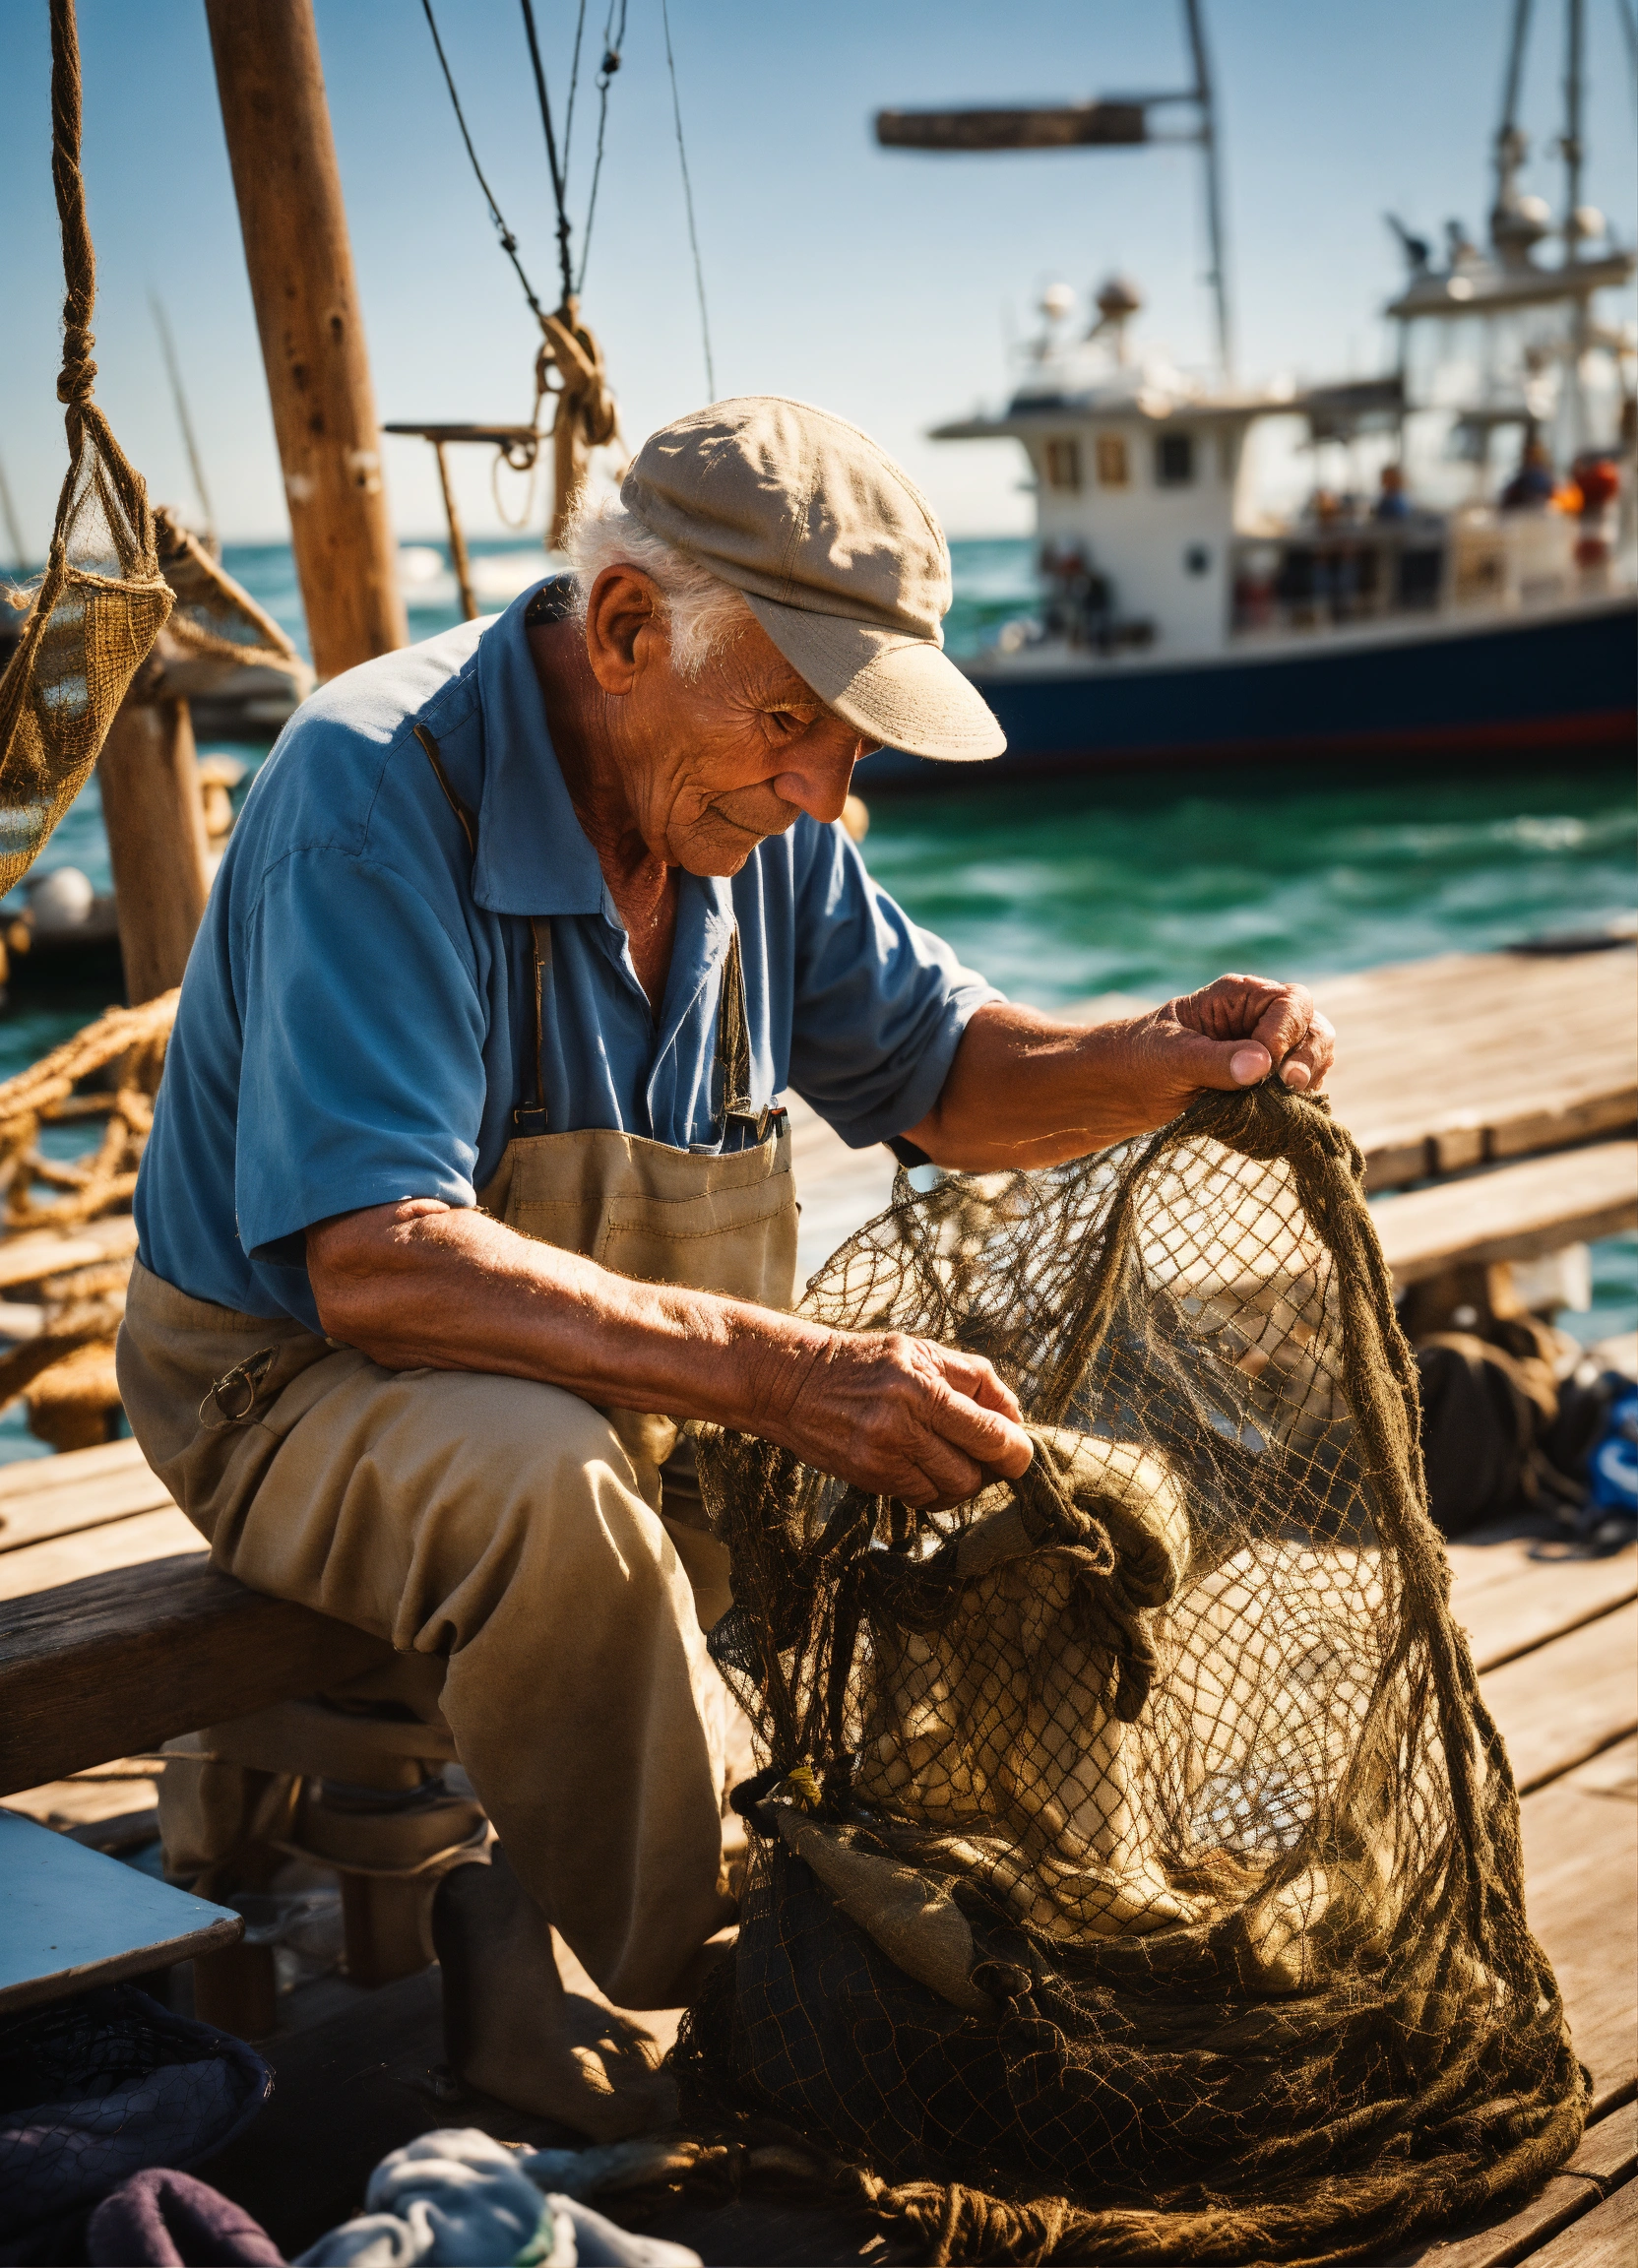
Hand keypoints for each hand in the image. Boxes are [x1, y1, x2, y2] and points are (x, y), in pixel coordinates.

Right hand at [752, 1327, 1033, 1510]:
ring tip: (952, 1459)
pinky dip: (932, 1489)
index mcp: (923, 1384)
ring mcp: (883, 1454)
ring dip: (961, 1482)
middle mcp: (903, 1422)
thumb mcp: (921, 1350)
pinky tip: (923, 1468)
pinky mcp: (868, 1477)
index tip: (1020, 1451)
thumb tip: (1014, 1414)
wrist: (795, 1382)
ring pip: (950, 1490)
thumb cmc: (867, 1362)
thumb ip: (974, 1377)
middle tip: (986, 1457)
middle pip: (974, 1471)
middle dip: (990, 1469)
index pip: (989, 1432)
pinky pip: (921, 1499)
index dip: (1015, 1450)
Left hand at [1122, 972, 1335, 1124]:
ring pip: (1313, 1058)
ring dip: (1309, 1081)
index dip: (1286, 1034)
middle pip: (1313, 1028)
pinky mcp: (1263, 1084)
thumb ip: (1214, 1060)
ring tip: (1286, 1102)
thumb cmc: (1138, 1060)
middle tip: (1291, 1087)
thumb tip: (1262, 1064)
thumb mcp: (1170, 1058)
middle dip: (1309, 1057)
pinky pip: (1298, 1090)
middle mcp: (1258, 1019)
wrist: (1120, 1091)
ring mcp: (1264, 1052)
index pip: (1289, 1003)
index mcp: (1238, 997)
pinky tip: (1280, 1116)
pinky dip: (1297, 1103)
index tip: (1266, 1065)